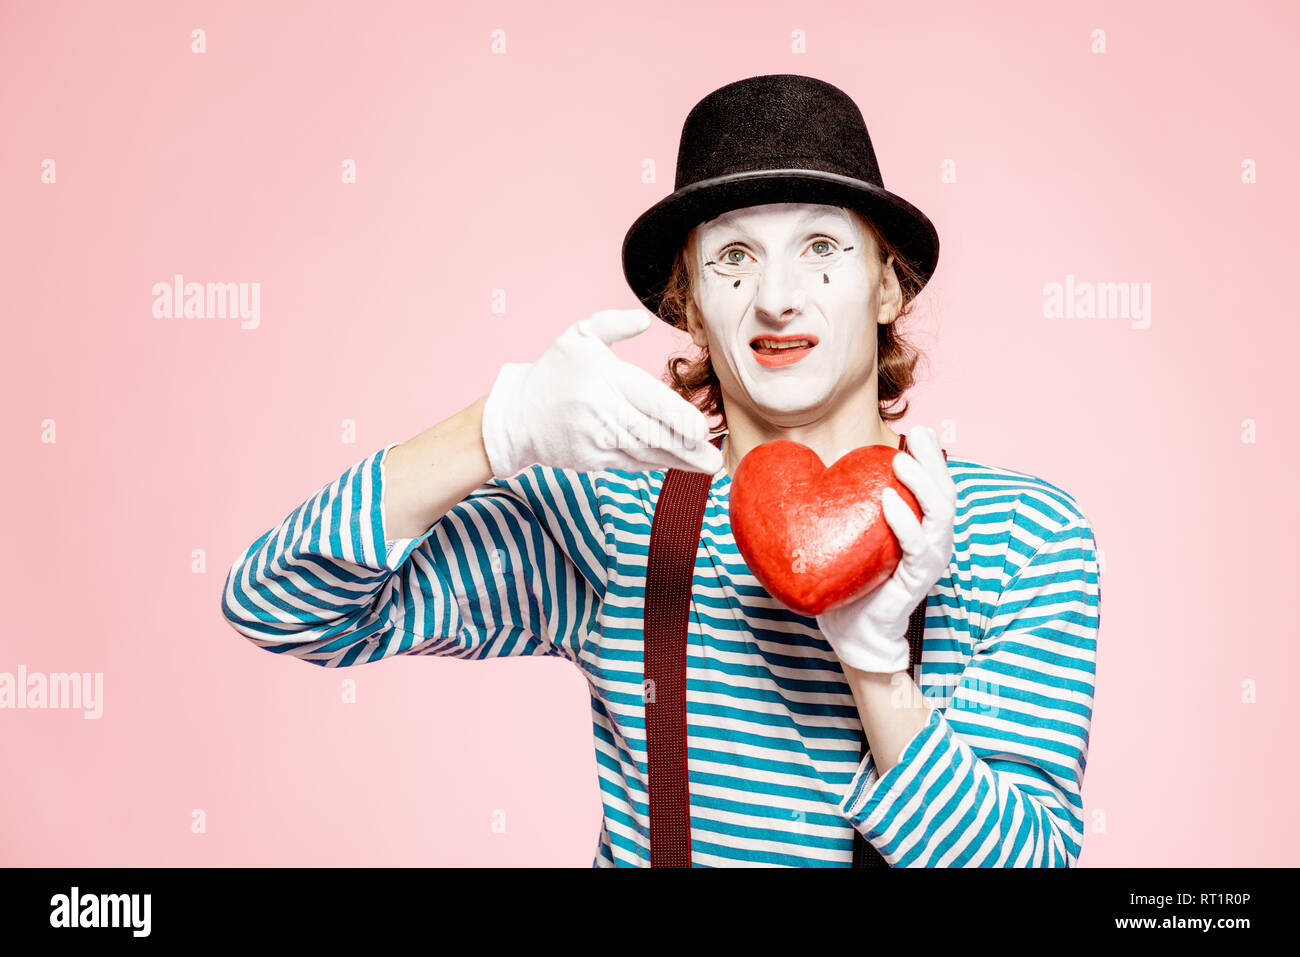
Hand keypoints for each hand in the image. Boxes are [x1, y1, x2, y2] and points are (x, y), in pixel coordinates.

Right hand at [481, 308, 724, 477]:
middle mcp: (603, 410)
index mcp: (606, 377)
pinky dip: (655, 465)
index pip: (650, 400)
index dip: (678, 418)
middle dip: (687, 448)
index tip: (702, 430)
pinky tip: (677, 464)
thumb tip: (643, 320)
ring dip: (679, 462)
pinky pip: (631, 464)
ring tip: (707, 466)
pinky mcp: (592, 460)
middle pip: (653, 433)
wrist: (518, 415)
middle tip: (715, 457)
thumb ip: (613, 324)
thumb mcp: (579, 336)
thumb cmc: (555, 372)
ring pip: (646, 453)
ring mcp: (597, 439)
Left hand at [815, 426, 956, 672]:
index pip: (937, 486)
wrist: (854, 632)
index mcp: (924, 528)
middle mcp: (935, 542)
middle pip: (946, 493)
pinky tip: (888, 502)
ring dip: (921, 485)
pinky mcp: (916, 580)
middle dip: (933, 461)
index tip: (917, 430)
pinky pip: (917, 548)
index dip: (931, 457)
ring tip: (900, 461)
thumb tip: (834, 455)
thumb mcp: (855, 532)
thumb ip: (852, 498)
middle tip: (915, 435)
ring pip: (940, 515)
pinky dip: (905, 522)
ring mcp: (930, 561)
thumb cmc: (853, 580)